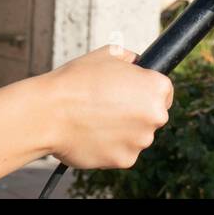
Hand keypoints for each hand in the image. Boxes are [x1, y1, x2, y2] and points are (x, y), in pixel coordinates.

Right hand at [40, 45, 173, 169]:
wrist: (49, 112)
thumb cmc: (76, 80)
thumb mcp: (108, 54)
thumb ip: (130, 59)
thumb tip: (137, 63)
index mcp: (156, 87)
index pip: (164, 92)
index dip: (146, 92)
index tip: (133, 95)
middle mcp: (156, 115)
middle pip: (153, 116)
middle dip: (136, 113)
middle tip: (109, 107)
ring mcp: (141, 140)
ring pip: (137, 136)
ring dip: (123, 132)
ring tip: (96, 120)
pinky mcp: (124, 160)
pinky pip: (122, 153)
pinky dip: (110, 147)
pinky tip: (92, 135)